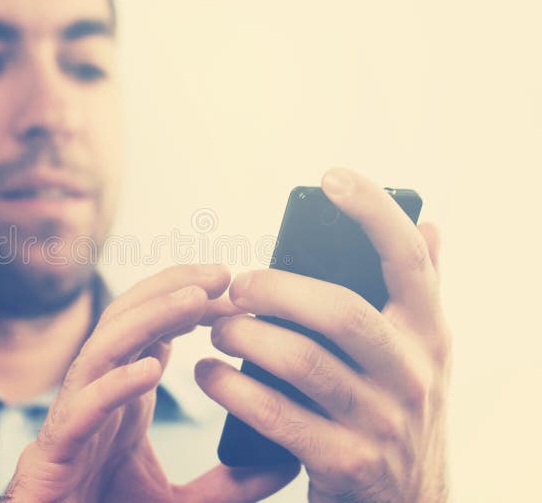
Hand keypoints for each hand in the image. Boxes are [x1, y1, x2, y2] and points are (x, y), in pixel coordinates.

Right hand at [0, 264, 298, 501]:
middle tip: (221, 275)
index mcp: (125, 390)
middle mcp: (99, 388)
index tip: (235, 293)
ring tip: (195, 301)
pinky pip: (83, 407)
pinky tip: (151, 370)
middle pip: (128, 318)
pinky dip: (116, 385)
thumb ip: (231, 483)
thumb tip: (285, 463)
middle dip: (171, 288)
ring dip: (150, 317)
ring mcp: (76, 413)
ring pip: (105, 347)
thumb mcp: (186, 499)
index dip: (191, 302)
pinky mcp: (58, 447)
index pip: (155, 328)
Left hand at [195, 168, 450, 501]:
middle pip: (340, 310)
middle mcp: (414, 374)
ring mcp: (382, 422)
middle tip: (237, 286)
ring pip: (301, 361)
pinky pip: (277, 415)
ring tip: (217, 330)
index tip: (332, 177)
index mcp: (429, 335)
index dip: (374, 213)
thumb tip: (431, 224)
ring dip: (245, 337)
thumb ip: (422, 293)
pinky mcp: (346, 463)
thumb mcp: (423, 355)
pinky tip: (209, 375)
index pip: (411, 261)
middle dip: (276, 290)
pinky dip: (232, 388)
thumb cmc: (397, 412)